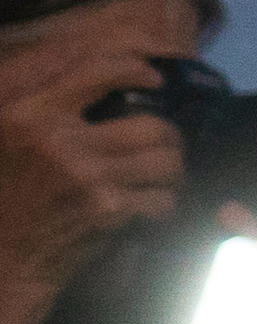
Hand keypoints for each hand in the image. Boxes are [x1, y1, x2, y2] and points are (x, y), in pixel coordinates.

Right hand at [0, 2, 190, 323]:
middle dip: (168, 138)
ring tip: (160, 176)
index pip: (98, 69)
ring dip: (172, 171)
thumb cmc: (3, 194)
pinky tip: (149, 208)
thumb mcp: (5, 133)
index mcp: (27, 113)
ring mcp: (84, 177)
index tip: (153, 78)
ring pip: (165, 160)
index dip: (137, 69)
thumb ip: (40, 96)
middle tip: (163, 146)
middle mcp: (57, 140)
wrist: (2, 259)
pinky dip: (162, 205)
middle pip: (151, 124)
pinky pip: (161, 199)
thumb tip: (92, 64)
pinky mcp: (104, 212)